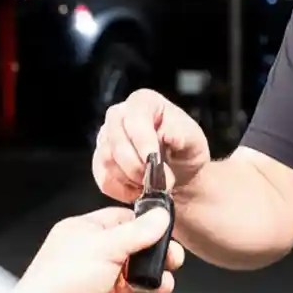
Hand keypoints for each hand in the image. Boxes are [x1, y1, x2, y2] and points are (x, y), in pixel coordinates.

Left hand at [16, 206, 185, 292]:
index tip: (166, 233)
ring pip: (132, 279)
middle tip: (170, 262)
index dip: (145, 226)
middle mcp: (88, 255)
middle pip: (132, 250)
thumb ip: (137, 232)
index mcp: (84, 232)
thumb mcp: (105, 247)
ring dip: (148, 284)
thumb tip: (160, 216)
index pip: (121, 219)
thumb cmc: (61, 282)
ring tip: (159, 287)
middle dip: (154, 259)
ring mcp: (94, 282)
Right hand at [92, 89, 210, 202]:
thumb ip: (183, 134)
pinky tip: (138, 189)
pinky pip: (103, 179)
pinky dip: (123, 190)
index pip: (135, 116)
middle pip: (116, 140)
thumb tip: (168, 133)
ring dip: (131, 179)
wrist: (179, 174)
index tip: (154, 161)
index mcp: (144, 101)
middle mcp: (119, 114)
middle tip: (159, 182)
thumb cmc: (185, 151)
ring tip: (152, 185)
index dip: (143, 140)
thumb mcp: (194, 140)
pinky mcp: (99, 160)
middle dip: (138, 167)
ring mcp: (105, 137)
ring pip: (107, 161)